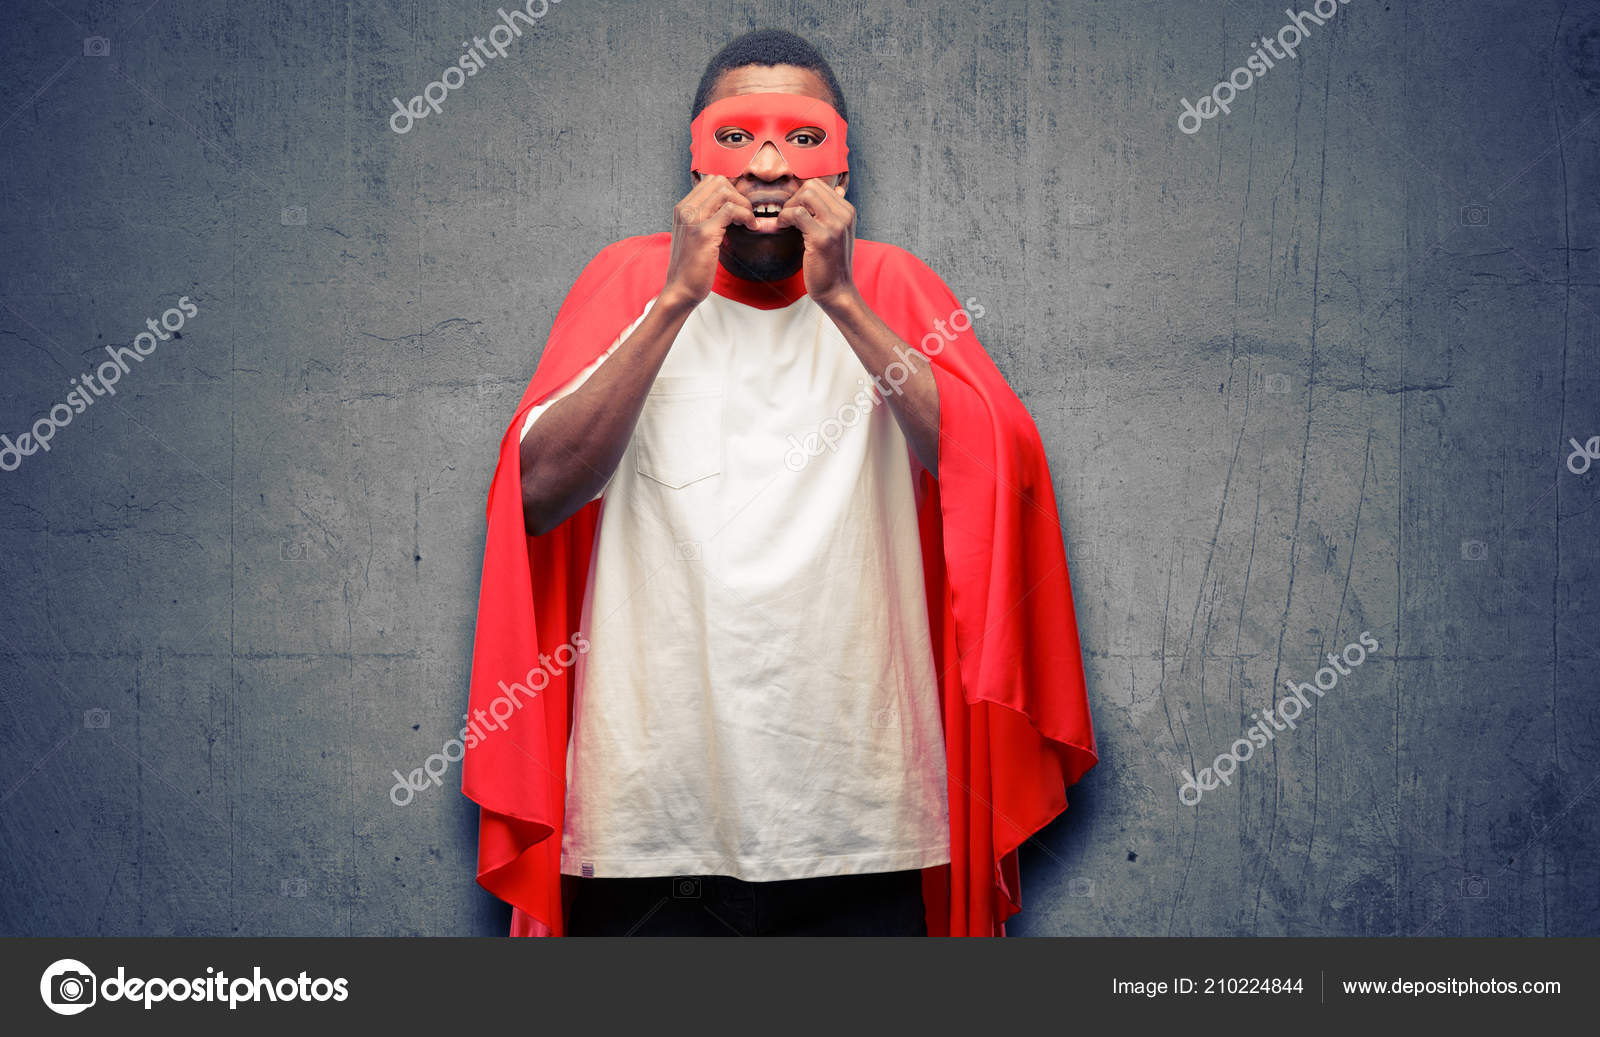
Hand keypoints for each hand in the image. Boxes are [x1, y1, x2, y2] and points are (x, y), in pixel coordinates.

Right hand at [661, 175, 755, 309]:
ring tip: (747, 222)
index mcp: (682, 208)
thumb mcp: (695, 235)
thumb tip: (729, 207)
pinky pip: (731, 210)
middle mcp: (685, 209)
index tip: (739, 208)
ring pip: (725, 192)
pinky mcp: (704, 233)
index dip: (731, 191)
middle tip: (745, 215)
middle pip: (719, 182)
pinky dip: (745, 216)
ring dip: (743, 205)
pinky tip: (750, 227)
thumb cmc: (691, 266)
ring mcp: (693, 220)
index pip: (710, 181)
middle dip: (738, 195)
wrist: (680, 289)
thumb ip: (706, 218)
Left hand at [774, 180, 857, 310]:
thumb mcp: (837, 233)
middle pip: (812, 186)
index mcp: (848, 211)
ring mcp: (835, 225)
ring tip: (785, 222)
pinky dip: (785, 217)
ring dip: (789, 206)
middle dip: (794, 198)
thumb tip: (837, 188)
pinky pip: (798, 214)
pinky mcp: (822, 238)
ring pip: (806, 195)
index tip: (794, 211)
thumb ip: (833, 212)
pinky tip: (783, 227)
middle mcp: (845, 215)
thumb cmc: (831, 263)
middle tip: (787, 217)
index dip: (801, 195)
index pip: (820, 185)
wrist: (837, 291)